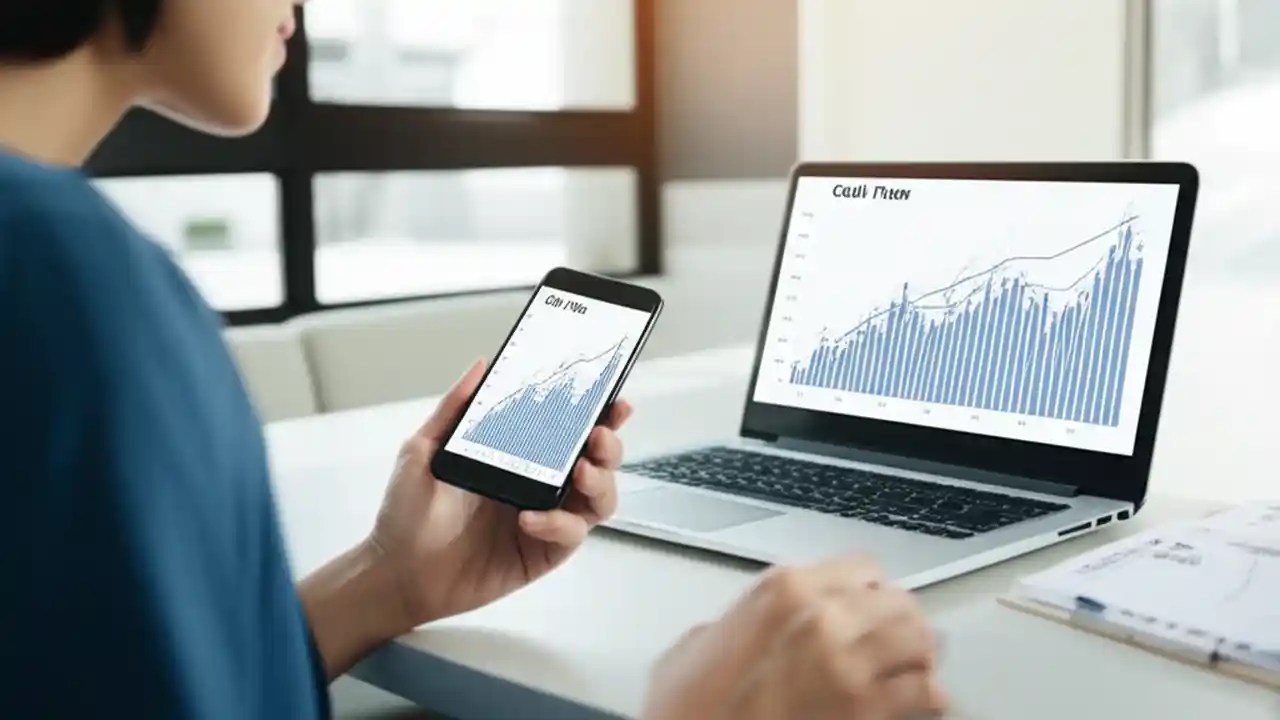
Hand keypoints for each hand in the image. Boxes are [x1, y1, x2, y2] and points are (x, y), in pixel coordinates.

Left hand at [370, 359, 631, 626]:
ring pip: (599, 500)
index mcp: (518, 459)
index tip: (610, 400)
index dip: (597, 416)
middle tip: (598, 437)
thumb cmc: (407, 516)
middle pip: (597, 463)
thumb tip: (479, 367)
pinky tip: (529, 518)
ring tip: (580, 472)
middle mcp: (538, 487)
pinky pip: (570, 535)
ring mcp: (545, 521)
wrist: (397, 572)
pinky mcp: (542, 553)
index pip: (568, 432)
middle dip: (609, 446)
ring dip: (600, 482)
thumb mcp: (423, 451)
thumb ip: (454, 408)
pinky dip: (558, 523)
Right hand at [644, 557, 947, 719]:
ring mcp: (849, 665)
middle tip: (897, 638)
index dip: (868, 591)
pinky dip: (930, 697)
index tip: (869, 605)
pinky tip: (922, 703)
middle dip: (900, 621)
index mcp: (783, 591)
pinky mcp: (867, 711)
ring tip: (915, 665)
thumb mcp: (695, 647)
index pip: (861, 568)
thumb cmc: (687, 711)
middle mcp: (824, 618)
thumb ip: (736, 624)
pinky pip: (926, 693)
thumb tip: (748, 631)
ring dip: (920, 654)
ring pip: (920, 640)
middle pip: (898, 601)